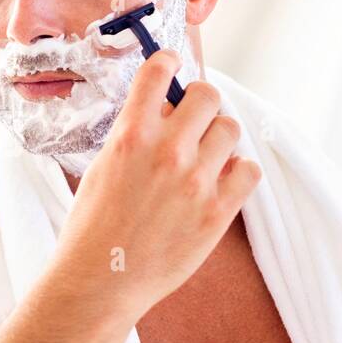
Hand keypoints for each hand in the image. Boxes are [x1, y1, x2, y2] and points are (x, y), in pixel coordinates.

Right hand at [53, 49, 261, 316]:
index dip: (168, 62)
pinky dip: (237, 171)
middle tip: (192, 119)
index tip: (172, 65)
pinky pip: (249, 169)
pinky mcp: (218, 211)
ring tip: (204, 156)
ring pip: (230, 128)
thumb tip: (160, 110)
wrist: (101, 281)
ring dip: (218, 137)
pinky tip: (220, 181)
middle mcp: (167, 151)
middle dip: (199, 103)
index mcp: (131, 135)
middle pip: (207, 95)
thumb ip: (133, 135)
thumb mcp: (101, 167)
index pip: (159, 71)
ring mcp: (196, 181)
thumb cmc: (92, 227)